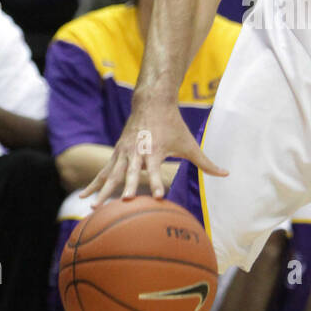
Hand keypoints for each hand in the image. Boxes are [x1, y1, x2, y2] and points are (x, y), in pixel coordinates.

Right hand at [82, 94, 228, 202]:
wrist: (151, 102)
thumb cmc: (173, 125)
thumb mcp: (190, 144)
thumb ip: (206, 163)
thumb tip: (226, 174)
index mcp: (155, 149)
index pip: (156, 169)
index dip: (157, 183)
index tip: (159, 197)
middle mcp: (138, 151)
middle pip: (131, 173)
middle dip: (127, 189)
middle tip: (123, 204)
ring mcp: (124, 152)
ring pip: (112, 174)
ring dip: (103, 191)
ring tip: (93, 208)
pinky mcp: (117, 153)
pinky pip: (103, 171)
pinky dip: (94, 184)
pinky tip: (84, 197)